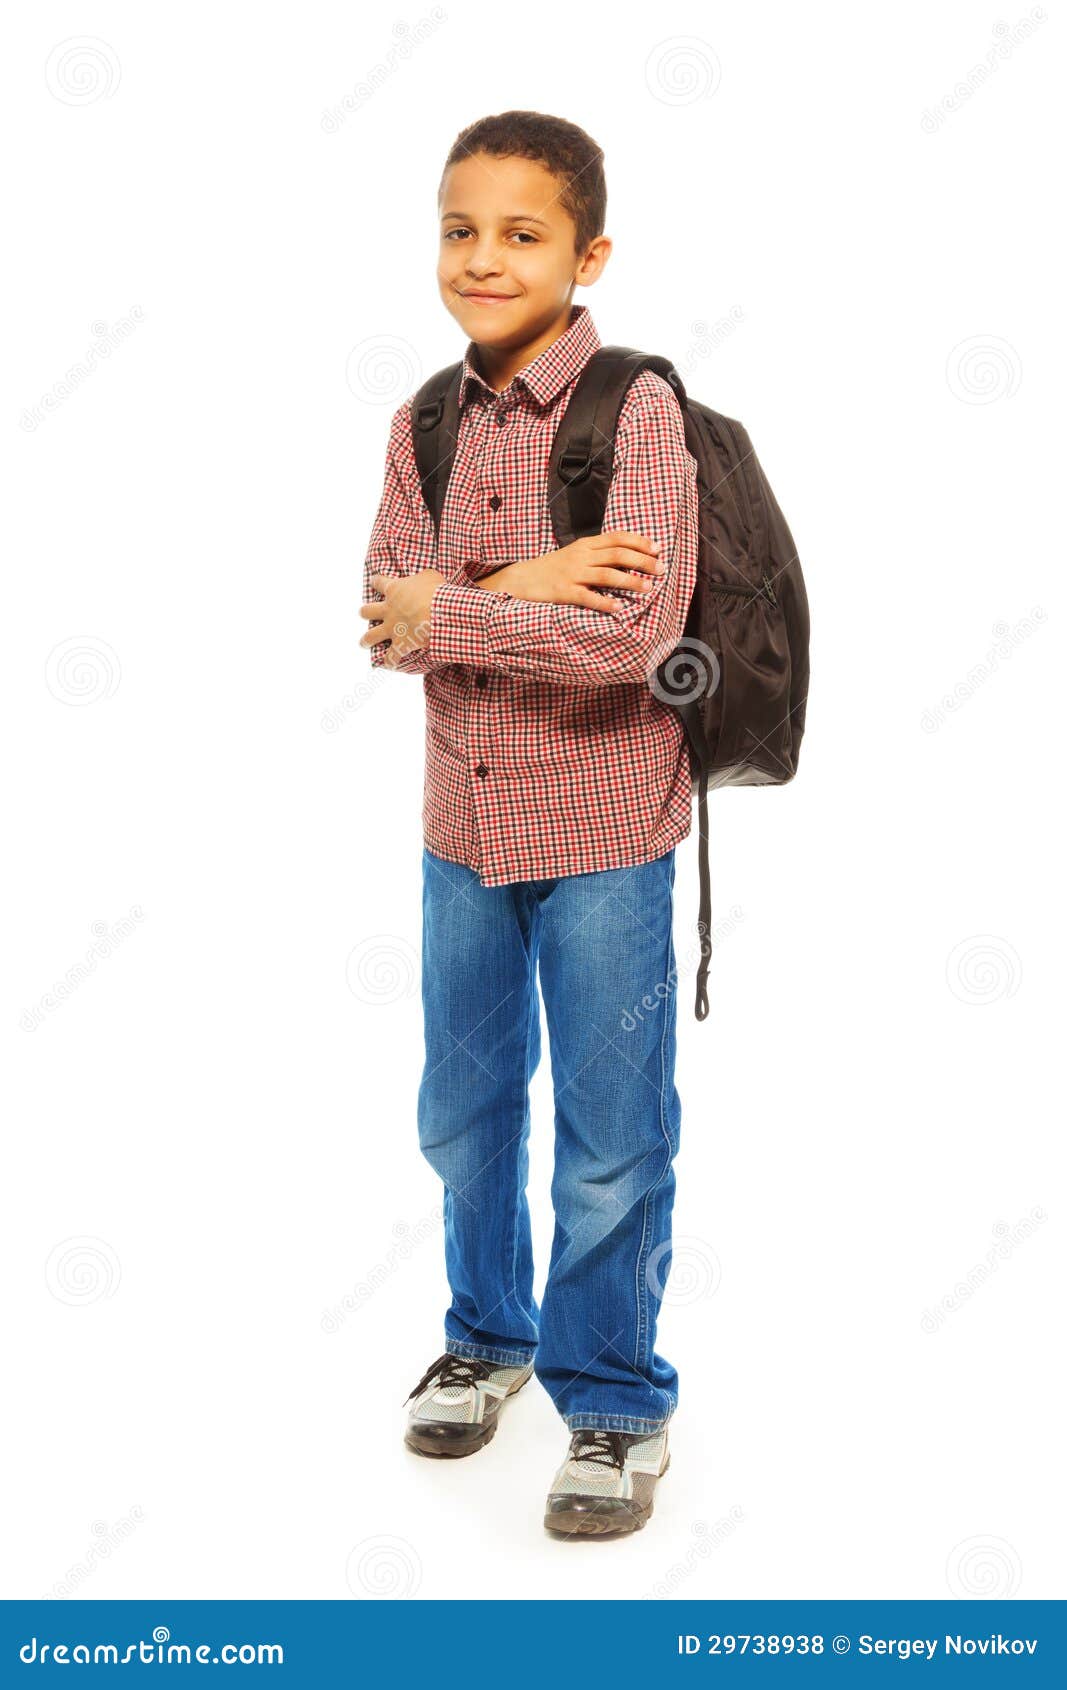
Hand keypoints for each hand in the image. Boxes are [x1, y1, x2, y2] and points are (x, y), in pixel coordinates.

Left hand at [359, 569, 445, 666]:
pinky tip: (389, 664)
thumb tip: (422, 581)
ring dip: (366, 640)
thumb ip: (421, 577)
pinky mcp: (401, 644)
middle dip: (364, 613)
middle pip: (367, 611)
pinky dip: (390, 661)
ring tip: (363, 643)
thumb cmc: (437, 591)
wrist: (440, 612)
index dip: (376, 582)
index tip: (375, 582)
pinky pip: (391, 657)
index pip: (379, 582)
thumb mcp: (430, 575)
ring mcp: (392, 629)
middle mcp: (388, 610)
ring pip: (371, 636)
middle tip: (365, 613)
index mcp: (394, 590)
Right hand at [481, 531, 663, 611]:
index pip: (617, 538)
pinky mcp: (563, 592)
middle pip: (618, 554)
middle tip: (661, 569)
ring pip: (608, 575)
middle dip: (643, 561)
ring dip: (631, 581)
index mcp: (585, 545)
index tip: (658, 549)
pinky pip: (588, 598)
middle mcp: (581, 556)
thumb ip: (597, 555)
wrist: (519, 579)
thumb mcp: (574, 555)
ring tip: (648, 588)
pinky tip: (620, 609)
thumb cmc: (551, 569)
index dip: (640, 542)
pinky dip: (605, 603)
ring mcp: (572, 574)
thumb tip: (627, 559)